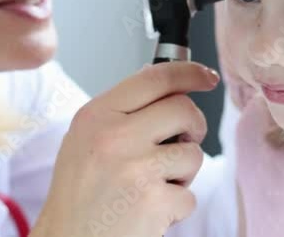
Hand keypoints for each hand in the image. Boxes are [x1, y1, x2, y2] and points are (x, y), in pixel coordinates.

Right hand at [32, 61, 219, 236]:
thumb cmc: (78, 193)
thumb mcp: (84, 138)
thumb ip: (120, 110)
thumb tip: (159, 80)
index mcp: (97, 115)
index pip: (154, 78)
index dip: (188, 72)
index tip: (206, 76)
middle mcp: (116, 136)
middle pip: (183, 109)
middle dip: (194, 127)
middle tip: (183, 141)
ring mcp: (137, 168)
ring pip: (193, 154)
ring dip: (183, 173)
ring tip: (154, 185)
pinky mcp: (154, 201)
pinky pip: (189, 196)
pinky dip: (176, 207)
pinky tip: (150, 210)